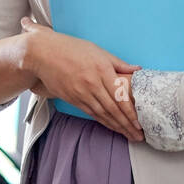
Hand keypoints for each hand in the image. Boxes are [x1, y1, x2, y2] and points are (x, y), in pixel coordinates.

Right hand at [20, 16, 142, 141]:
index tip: (139, 122)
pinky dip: (104, 122)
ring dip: (117, 127)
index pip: (120, 95)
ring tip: (129, 135)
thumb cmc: (72, 48)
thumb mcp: (98, 50)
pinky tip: (112, 127)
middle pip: (113, 109)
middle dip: (127, 124)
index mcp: (102, 69)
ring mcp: (81, 93)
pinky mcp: (72, 99)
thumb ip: (118, 63)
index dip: (131, 112)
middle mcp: (92, 83)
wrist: (44, 54)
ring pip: (103, 114)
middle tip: (139, 135)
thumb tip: (137, 71)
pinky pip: (91, 113)